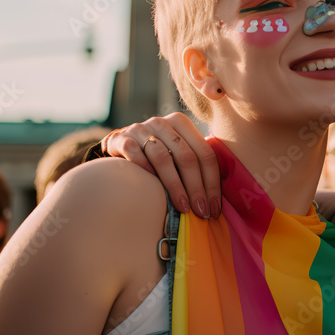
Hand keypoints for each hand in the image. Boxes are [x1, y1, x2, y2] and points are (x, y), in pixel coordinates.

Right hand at [103, 112, 220, 217]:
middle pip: (187, 157)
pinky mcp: (122, 138)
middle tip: (201, 211)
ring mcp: (141, 129)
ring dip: (175, 186)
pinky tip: (153, 189)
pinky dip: (146, 171)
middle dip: (197, 188)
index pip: (205, 154)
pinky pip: (136, 155)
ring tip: (183, 207)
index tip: (214, 208)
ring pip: (163, 158)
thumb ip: (195, 165)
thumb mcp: (176, 151)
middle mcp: (163, 123)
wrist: (120, 143)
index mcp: (182, 124)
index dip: (212, 183)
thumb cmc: (155, 153)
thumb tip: (215, 200)